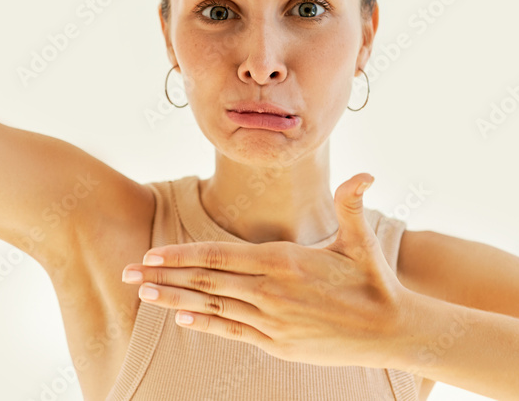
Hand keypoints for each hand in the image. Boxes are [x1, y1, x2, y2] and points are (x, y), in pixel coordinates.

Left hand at [121, 173, 406, 368]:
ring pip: (212, 307)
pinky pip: (231, 332)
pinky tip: (182, 318)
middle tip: (127, 270)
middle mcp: (271, 292)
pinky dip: (205, 323)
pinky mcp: (277, 343)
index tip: (151, 252)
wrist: (391, 331)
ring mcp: (272, 321)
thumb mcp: (361, 238)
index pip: (219, 255)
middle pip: (206, 280)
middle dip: (162, 275)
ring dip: (174, 299)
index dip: (181, 254)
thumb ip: (352, 202)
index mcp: (284, 261)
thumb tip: (366, 174)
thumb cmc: (373, 280)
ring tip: (142, 293)